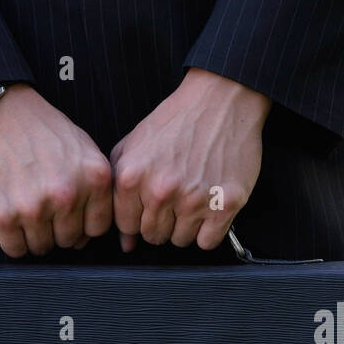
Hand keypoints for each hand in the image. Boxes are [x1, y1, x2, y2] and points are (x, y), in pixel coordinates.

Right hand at [0, 84, 112, 256]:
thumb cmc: (39, 128)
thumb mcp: (84, 148)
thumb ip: (94, 187)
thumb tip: (89, 230)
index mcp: (95, 179)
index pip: (96, 229)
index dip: (81, 227)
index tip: (70, 221)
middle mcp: (67, 195)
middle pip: (68, 240)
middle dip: (57, 231)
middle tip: (43, 213)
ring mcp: (33, 206)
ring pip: (42, 247)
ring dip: (33, 236)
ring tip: (24, 213)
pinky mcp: (1, 214)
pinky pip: (15, 248)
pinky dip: (13, 241)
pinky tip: (10, 221)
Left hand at [110, 67, 270, 251]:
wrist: (220, 101)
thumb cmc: (177, 121)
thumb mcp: (133, 146)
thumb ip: (118, 191)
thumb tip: (124, 241)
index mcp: (132, 177)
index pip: (127, 226)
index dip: (139, 218)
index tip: (150, 207)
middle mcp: (160, 191)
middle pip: (154, 236)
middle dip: (163, 223)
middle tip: (174, 200)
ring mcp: (193, 200)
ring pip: (181, 241)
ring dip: (186, 227)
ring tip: (193, 200)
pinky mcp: (224, 204)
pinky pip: (208, 242)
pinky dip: (209, 231)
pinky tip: (209, 208)